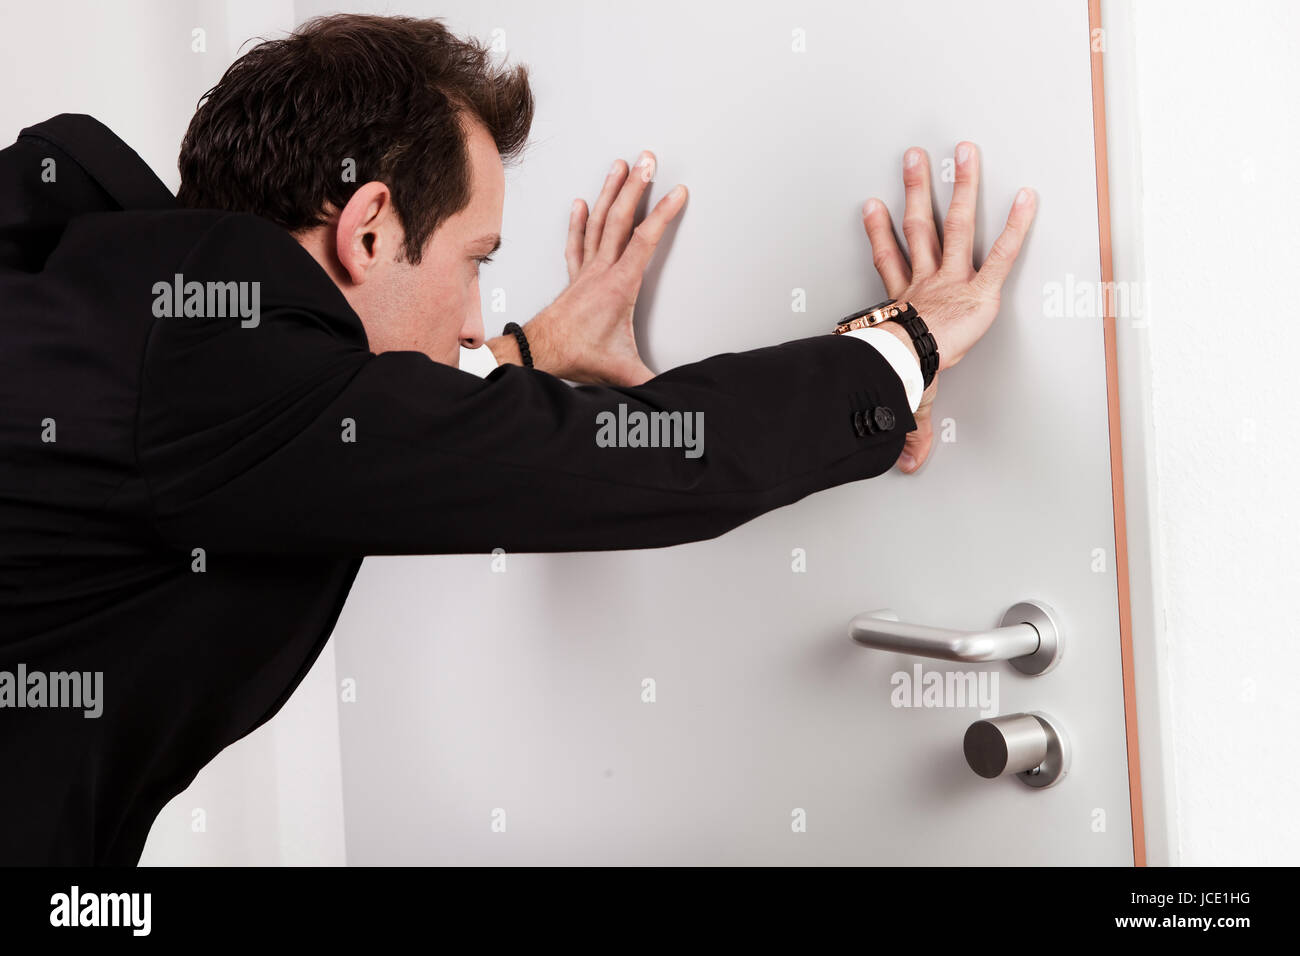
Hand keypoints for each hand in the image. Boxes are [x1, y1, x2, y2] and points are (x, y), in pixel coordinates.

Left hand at [496, 150, 687, 385]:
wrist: (539, 353)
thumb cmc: (577, 355)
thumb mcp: (624, 372)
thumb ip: (654, 381)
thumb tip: (675, 390)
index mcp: (619, 286)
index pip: (645, 241)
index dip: (663, 214)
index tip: (678, 193)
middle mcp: (601, 271)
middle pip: (620, 218)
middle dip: (636, 186)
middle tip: (648, 159)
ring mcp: (585, 271)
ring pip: (598, 221)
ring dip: (610, 192)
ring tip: (620, 166)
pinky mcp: (574, 277)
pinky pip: (576, 241)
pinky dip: (578, 220)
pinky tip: (580, 202)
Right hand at [862, 141, 1036, 471]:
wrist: (906, 363)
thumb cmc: (899, 373)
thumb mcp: (904, 396)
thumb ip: (914, 425)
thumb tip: (910, 463)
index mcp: (903, 304)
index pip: (891, 262)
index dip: (881, 233)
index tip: (873, 207)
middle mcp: (926, 282)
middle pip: (920, 227)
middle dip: (918, 190)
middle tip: (917, 158)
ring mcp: (953, 279)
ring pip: (955, 224)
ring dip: (960, 186)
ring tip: (963, 153)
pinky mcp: (981, 286)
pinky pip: (1002, 252)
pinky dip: (1018, 225)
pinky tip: (1028, 197)